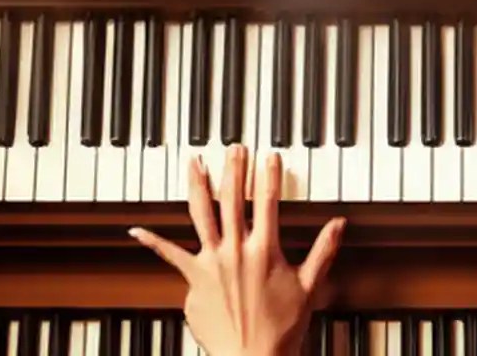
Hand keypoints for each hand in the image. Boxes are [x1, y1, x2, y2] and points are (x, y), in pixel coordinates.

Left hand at [129, 146, 345, 355]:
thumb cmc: (281, 328)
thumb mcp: (310, 287)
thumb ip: (323, 251)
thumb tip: (339, 223)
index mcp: (265, 251)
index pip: (268, 202)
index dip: (269, 176)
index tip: (270, 156)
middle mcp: (235, 251)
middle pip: (232, 200)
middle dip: (234, 170)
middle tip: (234, 148)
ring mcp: (211, 264)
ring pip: (201, 215)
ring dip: (198, 186)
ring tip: (195, 163)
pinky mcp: (194, 280)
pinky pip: (170, 256)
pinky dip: (153, 241)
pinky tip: (137, 229)